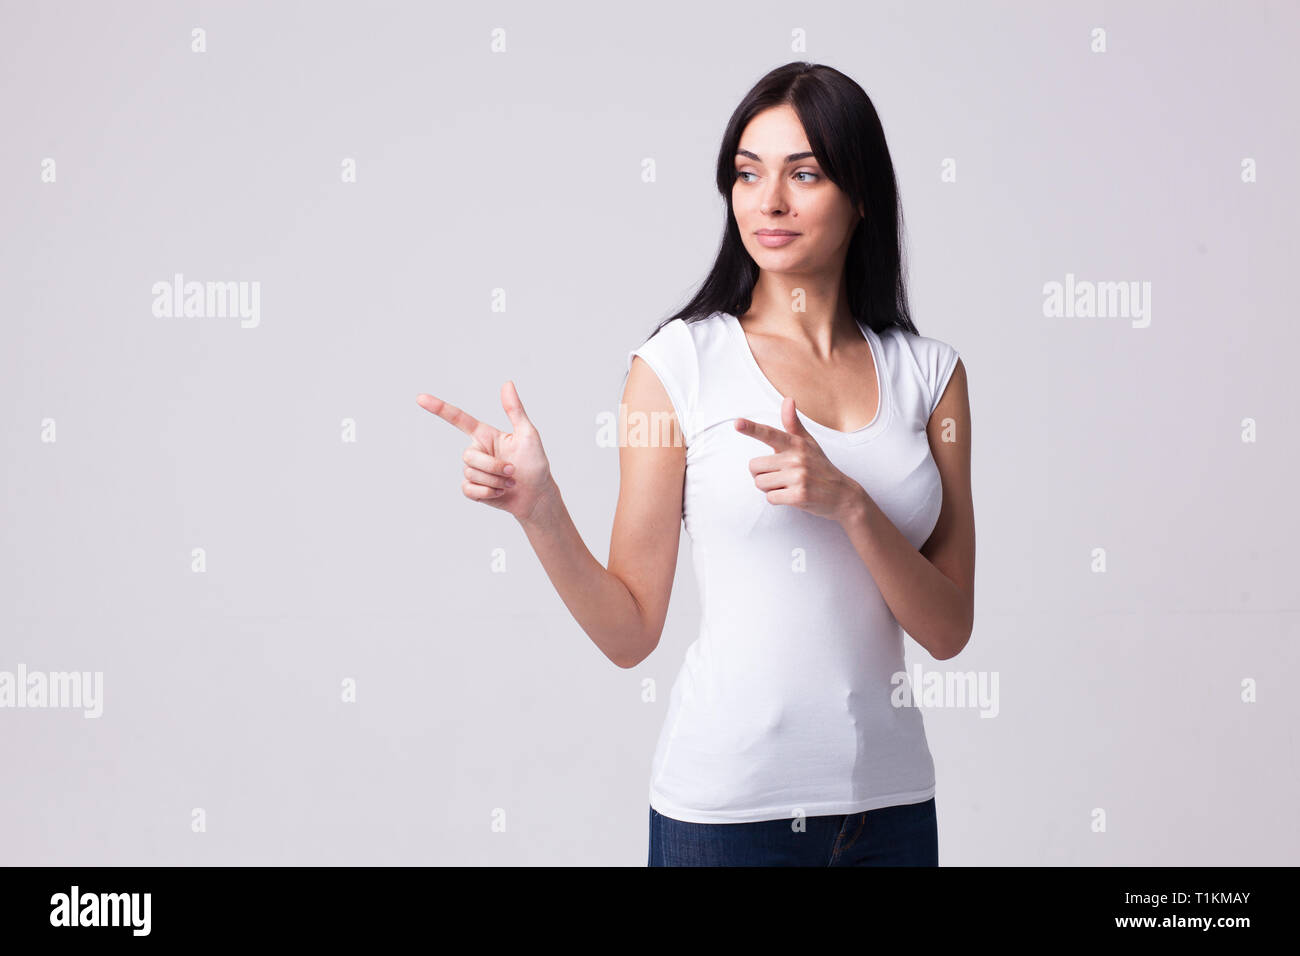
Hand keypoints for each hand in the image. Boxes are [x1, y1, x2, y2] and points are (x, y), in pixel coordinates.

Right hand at [416, 381, 555, 522]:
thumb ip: (515, 410)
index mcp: (485, 435)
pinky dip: (487, 493)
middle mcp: (477, 451)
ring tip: (510, 483)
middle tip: (513, 471)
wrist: (537, 495)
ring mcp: (474, 471)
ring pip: (470, 473)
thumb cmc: (535, 464)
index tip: (420, 398)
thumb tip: (507, 383)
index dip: (439, 408)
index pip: (459, 419)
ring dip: (495, 481)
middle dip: (493, 466)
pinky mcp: (473, 490)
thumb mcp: (528, 434)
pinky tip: (500, 493)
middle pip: (468, 456)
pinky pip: (468, 490)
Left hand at [734, 395, 864, 524]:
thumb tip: (788, 399)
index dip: (752, 428)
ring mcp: (798, 477)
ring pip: (760, 483)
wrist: (843, 495)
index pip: (770, 434)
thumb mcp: (809, 443)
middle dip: (762, 474)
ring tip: (787, 485)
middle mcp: (797, 458)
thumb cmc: (821, 468)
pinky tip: (792, 495)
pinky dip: (777, 499)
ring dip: (769, 488)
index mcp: (796, 444)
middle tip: (780, 476)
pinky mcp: (799, 495)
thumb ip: (793, 424)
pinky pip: (770, 498)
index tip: (737, 423)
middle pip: (755, 466)